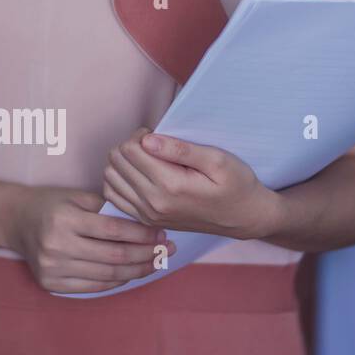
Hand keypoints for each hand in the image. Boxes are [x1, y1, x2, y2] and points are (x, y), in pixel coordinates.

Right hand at [4, 185, 174, 293]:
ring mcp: (52, 267)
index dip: (142, 234)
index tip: (161, 233)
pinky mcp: (50, 283)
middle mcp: (56, 245)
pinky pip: (93, 286)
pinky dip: (117, 280)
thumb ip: (108, 208)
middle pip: (114, 256)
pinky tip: (132, 272)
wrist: (15, 221)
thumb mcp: (76, 196)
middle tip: (167, 249)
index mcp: (64, 218)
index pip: (113, 230)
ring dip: (137, 270)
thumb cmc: (51, 204)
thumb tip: (147, 224)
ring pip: (107, 274)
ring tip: (156, 262)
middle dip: (146, 254)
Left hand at [103, 128, 280, 239]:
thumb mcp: (217, 160)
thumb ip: (181, 149)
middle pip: (117, 162)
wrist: (243, 218)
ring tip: (145, 157)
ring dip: (122, 161)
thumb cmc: (236, 185)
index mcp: (170, 186)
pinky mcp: (146, 220)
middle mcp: (153, 203)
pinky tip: (138, 173)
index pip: (130, 150)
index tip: (157, 134)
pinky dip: (119, 180)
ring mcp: (147, 215)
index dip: (140, 134)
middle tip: (152, 143)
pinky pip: (114, 197)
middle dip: (130, 145)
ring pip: (110, 178)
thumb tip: (148, 140)